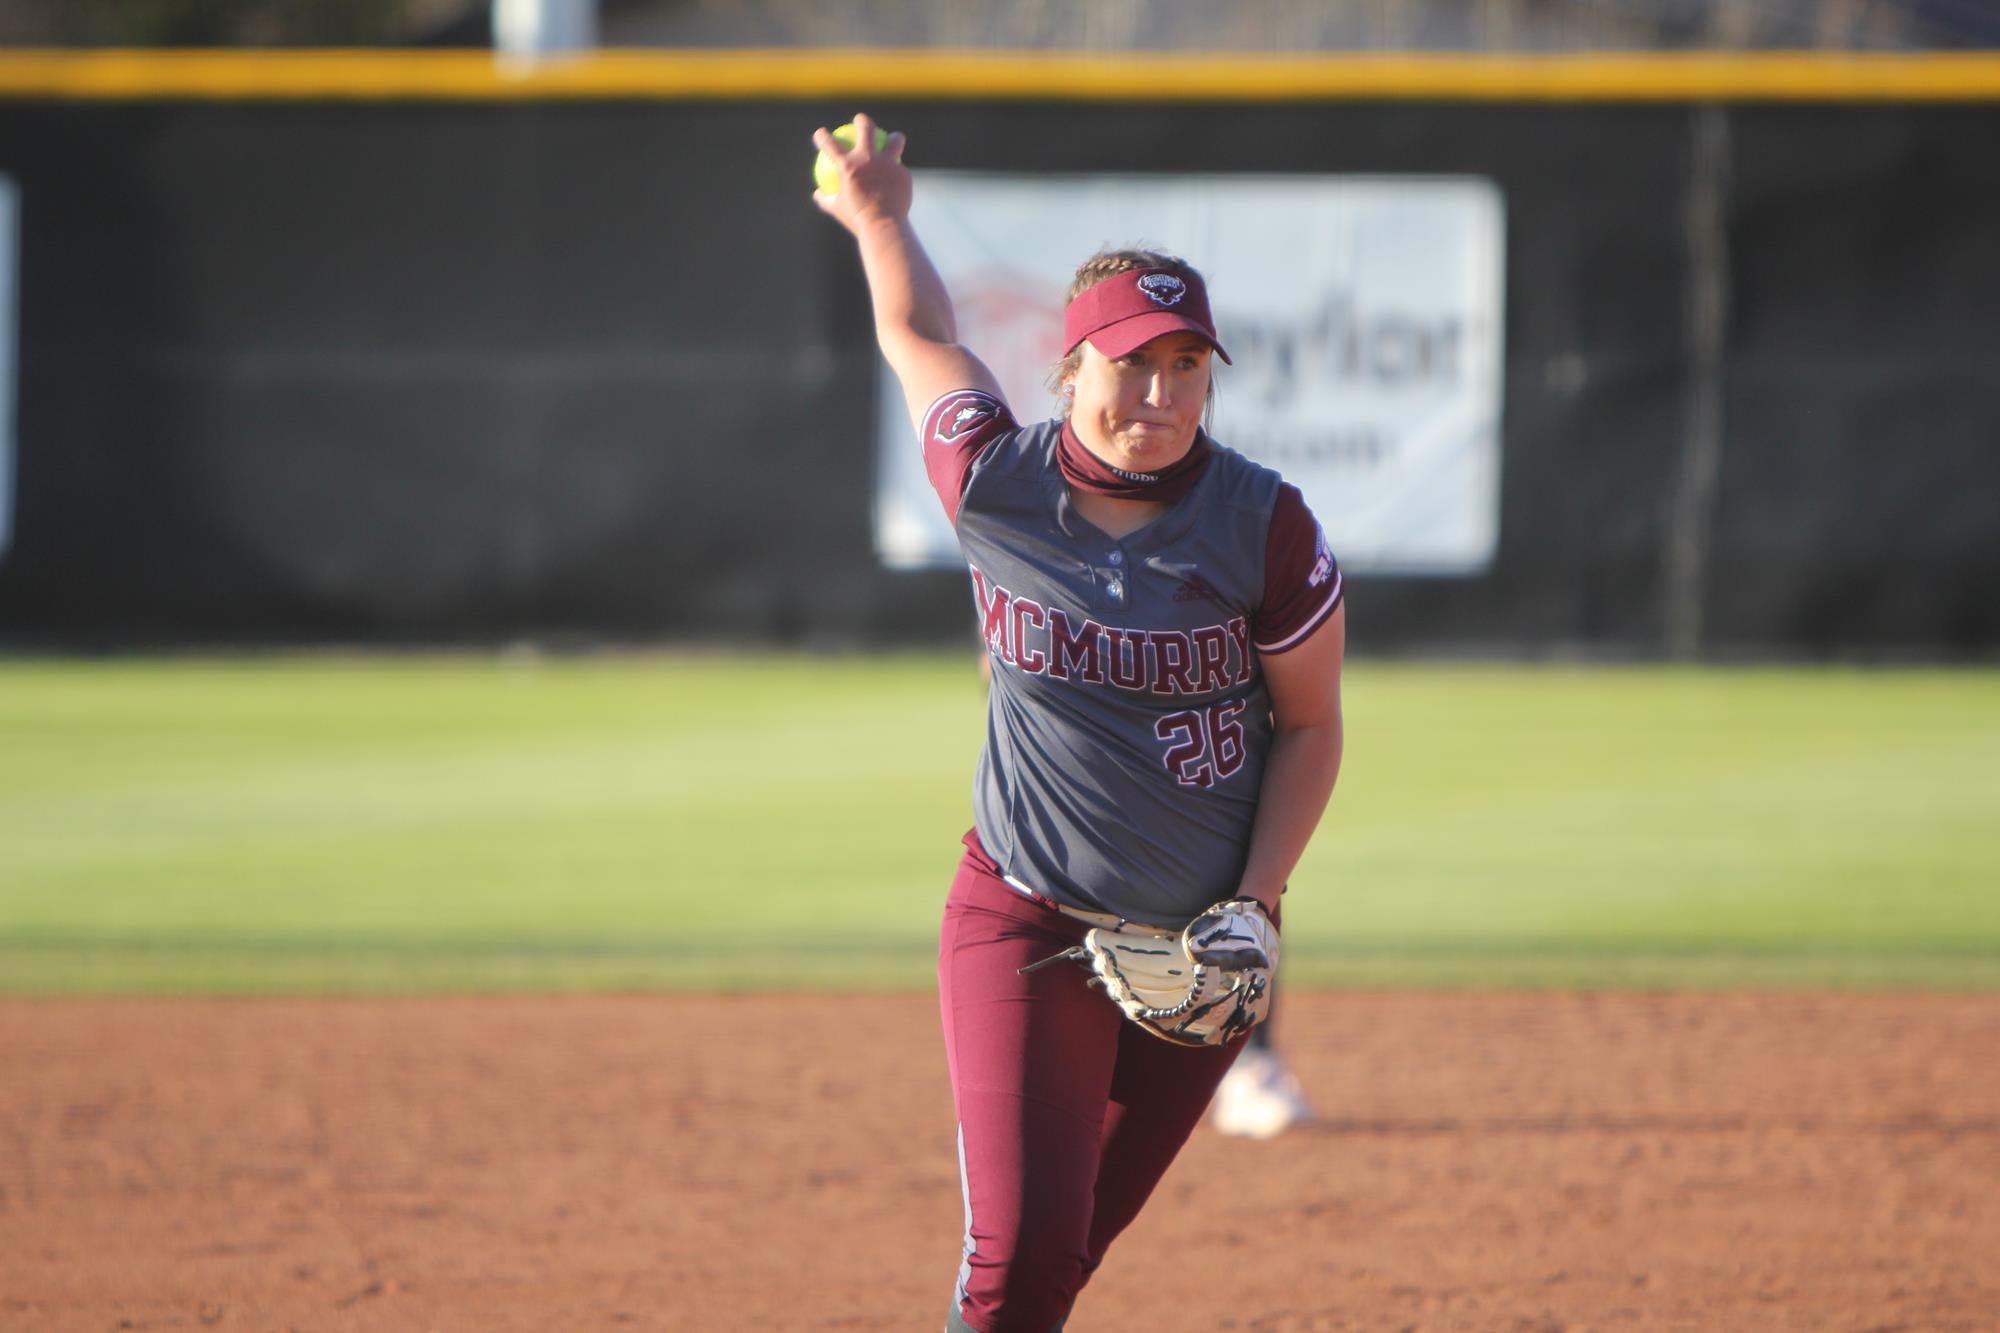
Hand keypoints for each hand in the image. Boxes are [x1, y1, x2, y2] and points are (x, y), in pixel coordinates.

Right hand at [811, 112, 910, 233]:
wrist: (884, 228)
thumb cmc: (857, 220)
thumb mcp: (837, 210)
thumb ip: (826, 199)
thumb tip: (818, 193)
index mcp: (847, 165)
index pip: (830, 143)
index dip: (823, 136)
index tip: (821, 134)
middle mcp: (867, 159)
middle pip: (866, 128)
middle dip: (862, 120)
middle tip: (859, 120)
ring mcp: (887, 164)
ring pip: (894, 142)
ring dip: (894, 138)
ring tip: (895, 139)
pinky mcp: (903, 174)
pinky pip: (899, 171)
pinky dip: (896, 174)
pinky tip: (898, 177)